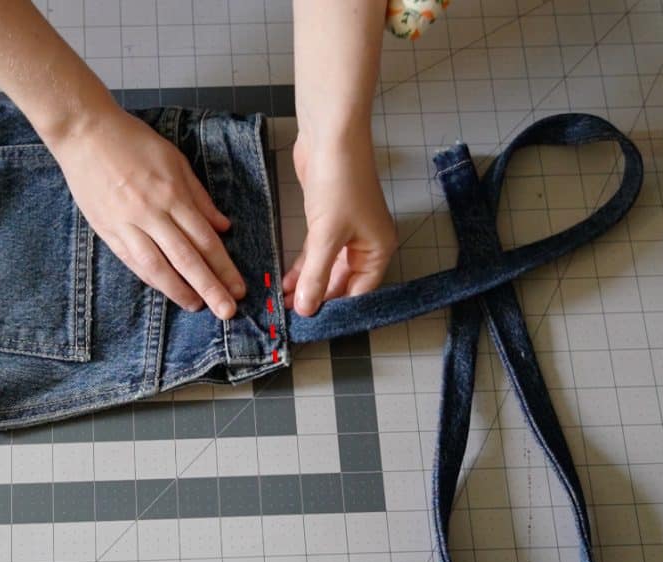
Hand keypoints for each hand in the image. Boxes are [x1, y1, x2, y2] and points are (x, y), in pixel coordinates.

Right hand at [48, 108, 245, 319]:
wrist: (85, 133)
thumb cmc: (132, 141)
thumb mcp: (174, 160)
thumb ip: (199, 196)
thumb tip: (223, 226)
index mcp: (172, 193)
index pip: (205, 239)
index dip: (224, 267)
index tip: (238, 288)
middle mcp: (151, 212)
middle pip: (186, 258)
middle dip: (209, 287)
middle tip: (227, 311)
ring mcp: (127, 224)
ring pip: (157, 266)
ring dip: (179, 290)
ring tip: (197, 306)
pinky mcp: (107, 230)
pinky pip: (132, 260)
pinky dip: (151, 278)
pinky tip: (166, 289)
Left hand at [283, 130, 396, 316]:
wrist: (331, 135)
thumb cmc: (339, 181)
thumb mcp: (326, 236)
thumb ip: (316, 275)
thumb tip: (306, 308)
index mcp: (378, 248)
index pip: (360, 292)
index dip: (336, 309)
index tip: (312, 325)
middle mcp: (366, 241)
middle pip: (343, 281)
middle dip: (318, 297)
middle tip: (292, 317)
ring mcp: (347, 229)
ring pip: (327, 266)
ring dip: (307, 283)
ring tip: (284, 303)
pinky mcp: (328, 217)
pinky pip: (316, 250)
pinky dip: (303, 265)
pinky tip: (286, 280)